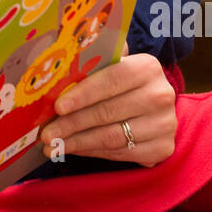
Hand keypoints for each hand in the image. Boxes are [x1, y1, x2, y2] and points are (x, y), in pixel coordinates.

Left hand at [38, 43, 176, 167]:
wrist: (153, 104)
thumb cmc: (121, 82)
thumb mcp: (112, 65)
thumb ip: (92, 61)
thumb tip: (56, 58)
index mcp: (147, 67)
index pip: (110, 80)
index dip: (82, 94)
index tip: (57, 107)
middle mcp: (161, 95)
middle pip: (107, 112)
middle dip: (72, 124)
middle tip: (46, 135)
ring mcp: (165, 123)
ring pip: (112, 137)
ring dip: (77, 143)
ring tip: (52, 147)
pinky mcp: (163, 148)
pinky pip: (121, 153)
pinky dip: (93, 152)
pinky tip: (74, 150)